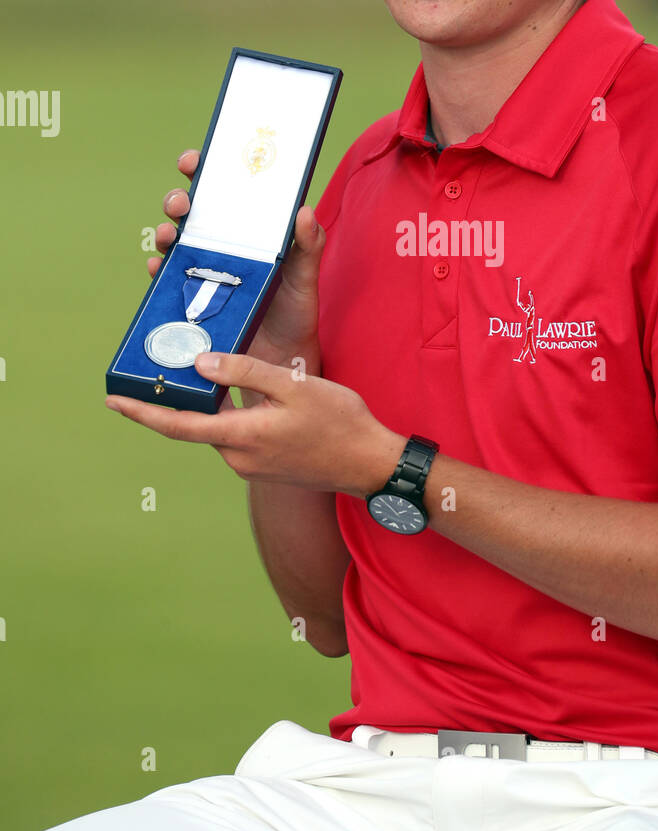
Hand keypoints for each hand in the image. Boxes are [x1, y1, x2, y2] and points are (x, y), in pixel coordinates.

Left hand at [106, 352, 404, 497]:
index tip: (113, 401)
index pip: (178, 425)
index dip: (142, 412)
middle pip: (196, 424)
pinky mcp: (264, 466)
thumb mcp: (294, 384)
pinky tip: (240, 394)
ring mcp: (251, 466)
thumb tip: (201, 364)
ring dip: (209, 405)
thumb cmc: (339, 422)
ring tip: (206, 372)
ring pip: (218, 428)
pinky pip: (236, 435)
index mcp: (241, 436)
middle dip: (179, 398)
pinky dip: (229, 415)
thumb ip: (245, 371)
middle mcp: (239, 458)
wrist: (370, 463)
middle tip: (165, 363)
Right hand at [152, 147, 326, 404]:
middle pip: (189, 213)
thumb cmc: (295, 311)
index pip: (221, 192)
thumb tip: (304, 211)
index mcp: (245, 232)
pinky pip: (165, 281)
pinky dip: (157, 271)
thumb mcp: (304, 275)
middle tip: (181, 203)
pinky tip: (158, 268)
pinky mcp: (189, 300)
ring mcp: (201, 272)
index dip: (204, 170)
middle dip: (178, 200)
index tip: (197, 160)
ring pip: (172, 242)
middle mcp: (219, 247)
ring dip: (164, 232)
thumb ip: (308, 244)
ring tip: (168, 234)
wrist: (283, 360)